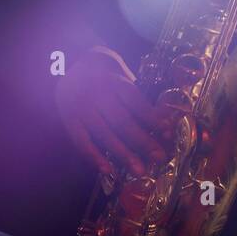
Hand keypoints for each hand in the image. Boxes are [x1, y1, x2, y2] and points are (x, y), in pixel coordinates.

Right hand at [54, 47, 172, 176]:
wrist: (70, 64)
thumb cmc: (106, 77)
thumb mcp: (123, 80)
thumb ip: (140, 100)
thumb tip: (165, 121)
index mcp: (115, 82)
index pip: (136, 102)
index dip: (152, 118)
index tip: (167, 132)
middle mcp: (98, 95)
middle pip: (122, 121)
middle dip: (143, 141)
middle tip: (159, 158)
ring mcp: (82, 109)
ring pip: (104, 134)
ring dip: (123, 154)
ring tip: (140, 171)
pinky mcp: (69, 120)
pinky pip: (82, 142)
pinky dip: (94, 157)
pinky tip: (109, 171)